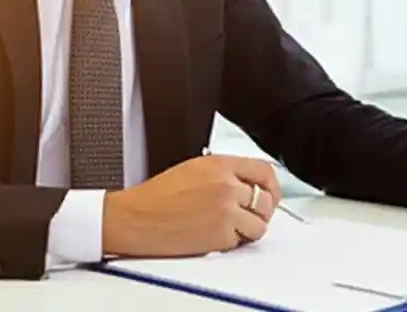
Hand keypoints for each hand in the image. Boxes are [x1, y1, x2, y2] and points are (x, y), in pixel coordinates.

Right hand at [102, 154, 280, 257]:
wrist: (134, 218)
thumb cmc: (157, 196)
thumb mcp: (195, 168)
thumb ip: (225, 172)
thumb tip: (250, 184)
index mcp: (220, 164)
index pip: (265, 172)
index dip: (272, 187)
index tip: (270, 196)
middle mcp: (226, 185)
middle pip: (266, 200)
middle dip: (259, 212)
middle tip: (246, 217)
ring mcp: (225, 210)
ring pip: (259, 225)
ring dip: (248, 229)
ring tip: (229, 228)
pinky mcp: (220, 235)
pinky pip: (240, 242)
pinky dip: (230, 242)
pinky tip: (212, 235)